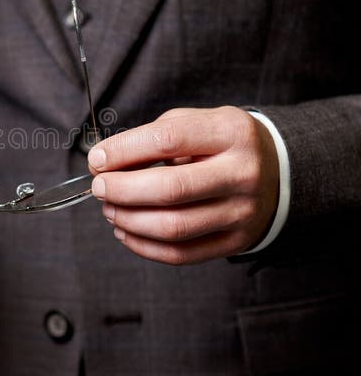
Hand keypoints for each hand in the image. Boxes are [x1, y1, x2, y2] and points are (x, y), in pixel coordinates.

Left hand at [87, 106, 278, 264]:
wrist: (278, 172)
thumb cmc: (223, 144)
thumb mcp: (199, 122)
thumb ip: (154, 136)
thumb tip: (105, 162)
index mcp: (232, 133)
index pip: (169, 140)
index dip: (125, 150)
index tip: (98, 158)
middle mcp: (242, 173)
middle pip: (171, 189)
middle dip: (122, 189)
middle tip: (99, 187)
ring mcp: (242, 212)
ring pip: (173, 227)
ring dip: (129, 220)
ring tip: (109, 208)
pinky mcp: (235, 242)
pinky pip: (181, 254)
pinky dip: (144, 246)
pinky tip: (126, 230)